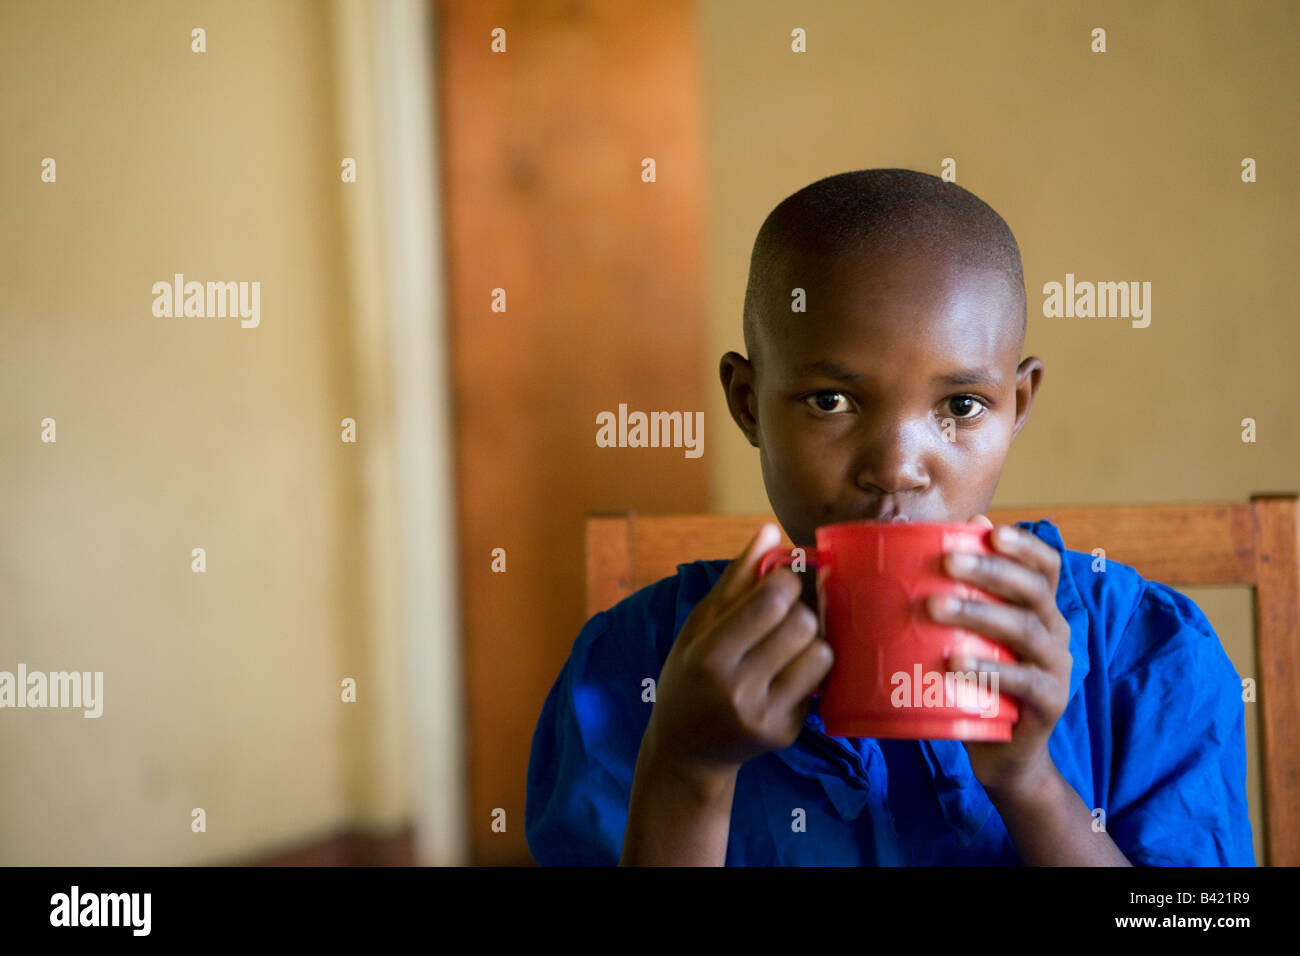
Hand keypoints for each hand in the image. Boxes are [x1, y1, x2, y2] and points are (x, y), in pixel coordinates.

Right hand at [646, 523, 834, 776]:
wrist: (687, 751)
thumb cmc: (689, 676)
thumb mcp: (698, 625)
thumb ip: (735, 579)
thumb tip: (769, 529)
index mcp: (709, 656)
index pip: (770, 602)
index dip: (786, 581)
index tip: (781, 583)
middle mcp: (738, 690)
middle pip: (803, 625)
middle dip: (801, 609)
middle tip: (787, 612)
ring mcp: (765, 716)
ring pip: (821, 654)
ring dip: (812, 639)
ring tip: (790, 641)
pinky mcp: (787, 733)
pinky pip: (819, 684)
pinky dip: (808, 669)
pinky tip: (786, 672)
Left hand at [926, 514, 1071, 797]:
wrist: (1005, 753)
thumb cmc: (981, 681)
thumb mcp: (975, 635)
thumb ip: (969, 593)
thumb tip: (959, 536)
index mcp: (1041, 608)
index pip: (1046, 565)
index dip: (1024, 546)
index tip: (991, 532)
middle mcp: (1056, 631)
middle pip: (1033, 591)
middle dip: (990, 571)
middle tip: (947, 562)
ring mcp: (1057, 667)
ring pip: (1026, 630)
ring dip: (979, 614)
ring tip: (935, 607)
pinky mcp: (1049, 703)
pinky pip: (1023, 681)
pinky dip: (989, 669)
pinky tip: (956, 662)